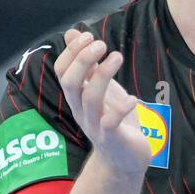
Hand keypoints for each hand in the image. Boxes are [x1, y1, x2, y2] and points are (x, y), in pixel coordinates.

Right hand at [54, 28, 150, 176]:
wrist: (124, 160)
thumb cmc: (113, 120)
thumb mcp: (101, 88)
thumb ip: (88, 64)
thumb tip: (73, 33)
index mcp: (77, 97)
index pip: (62, 71)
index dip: (72, 52)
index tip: (88, 35)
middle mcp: (81, 110)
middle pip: (70, 82)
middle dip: (82, 60)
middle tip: (101, 44)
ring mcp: (95, 125)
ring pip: (90, 98)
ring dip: (103, 75)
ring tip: (117, 56)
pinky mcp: (113, 139)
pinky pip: (110, 123)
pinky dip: (120, 109)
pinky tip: (132, 98)